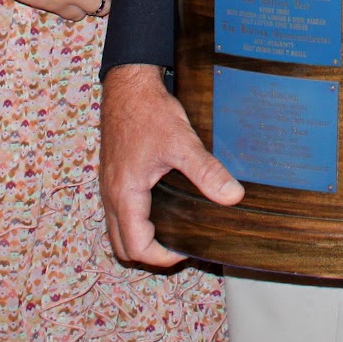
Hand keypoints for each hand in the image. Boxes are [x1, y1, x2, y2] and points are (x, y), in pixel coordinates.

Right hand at [100, 64, 243, 267]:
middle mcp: (111, 195)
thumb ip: (207, 172)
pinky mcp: (114, 174)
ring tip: (172, 228)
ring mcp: (109, 185)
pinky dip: (136, 218)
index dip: (161, 257)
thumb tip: (233, 197)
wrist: (128, 85)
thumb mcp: (182, 143)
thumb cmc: (149, 112)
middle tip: (179, 244)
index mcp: (125, 195)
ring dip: (140, 235)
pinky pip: (118, 210)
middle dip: (149, 252)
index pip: (136, 246)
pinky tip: (161, 204)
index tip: (186, 249)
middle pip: (122, 244)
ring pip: (117, 228)